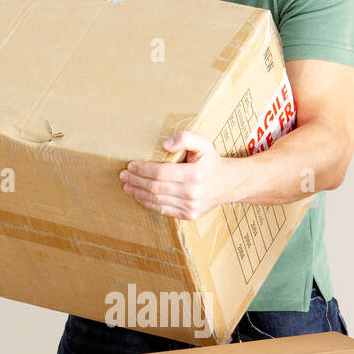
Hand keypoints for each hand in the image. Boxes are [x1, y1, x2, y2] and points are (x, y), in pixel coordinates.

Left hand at [119, 130, 241, 219]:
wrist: (229, 183)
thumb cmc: (212, 161)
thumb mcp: (204, 142)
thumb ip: (186, 138)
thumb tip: (165, 145)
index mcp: (194, 175)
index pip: (160, 173)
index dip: (142, 170)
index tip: (131, 165)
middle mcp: (192, 193)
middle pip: (155, 188)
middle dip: (136, 181)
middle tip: (124, 175)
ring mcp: (190, 207)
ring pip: (156, 201)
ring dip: (138, 193)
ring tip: (128, 186)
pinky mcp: (188, 215)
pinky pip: (163, 210)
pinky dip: (148, 204)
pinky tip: (140, 196)